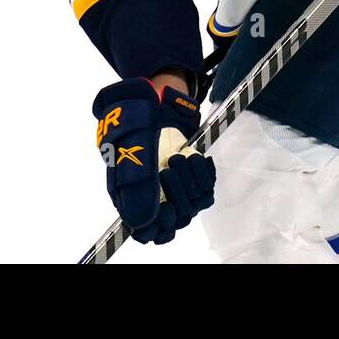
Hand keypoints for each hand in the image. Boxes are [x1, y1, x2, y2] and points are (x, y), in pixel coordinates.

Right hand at [92, 78, 216, 244]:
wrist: (156, 104)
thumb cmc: (138, 125)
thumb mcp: (133, 150)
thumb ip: (136, 186)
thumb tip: (140, 223)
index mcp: (131, 198)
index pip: (149, 233)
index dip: (160, 227)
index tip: (167, 208)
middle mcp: (154, 197)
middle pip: (176, 219)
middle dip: (178, 193)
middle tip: (170, 166)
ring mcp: (175, 188)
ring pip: (193, 205)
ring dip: (190, 179)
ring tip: (178, 156)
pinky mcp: (192, 178)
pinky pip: (207, 190)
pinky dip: (204, 173)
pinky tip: (195, 157)